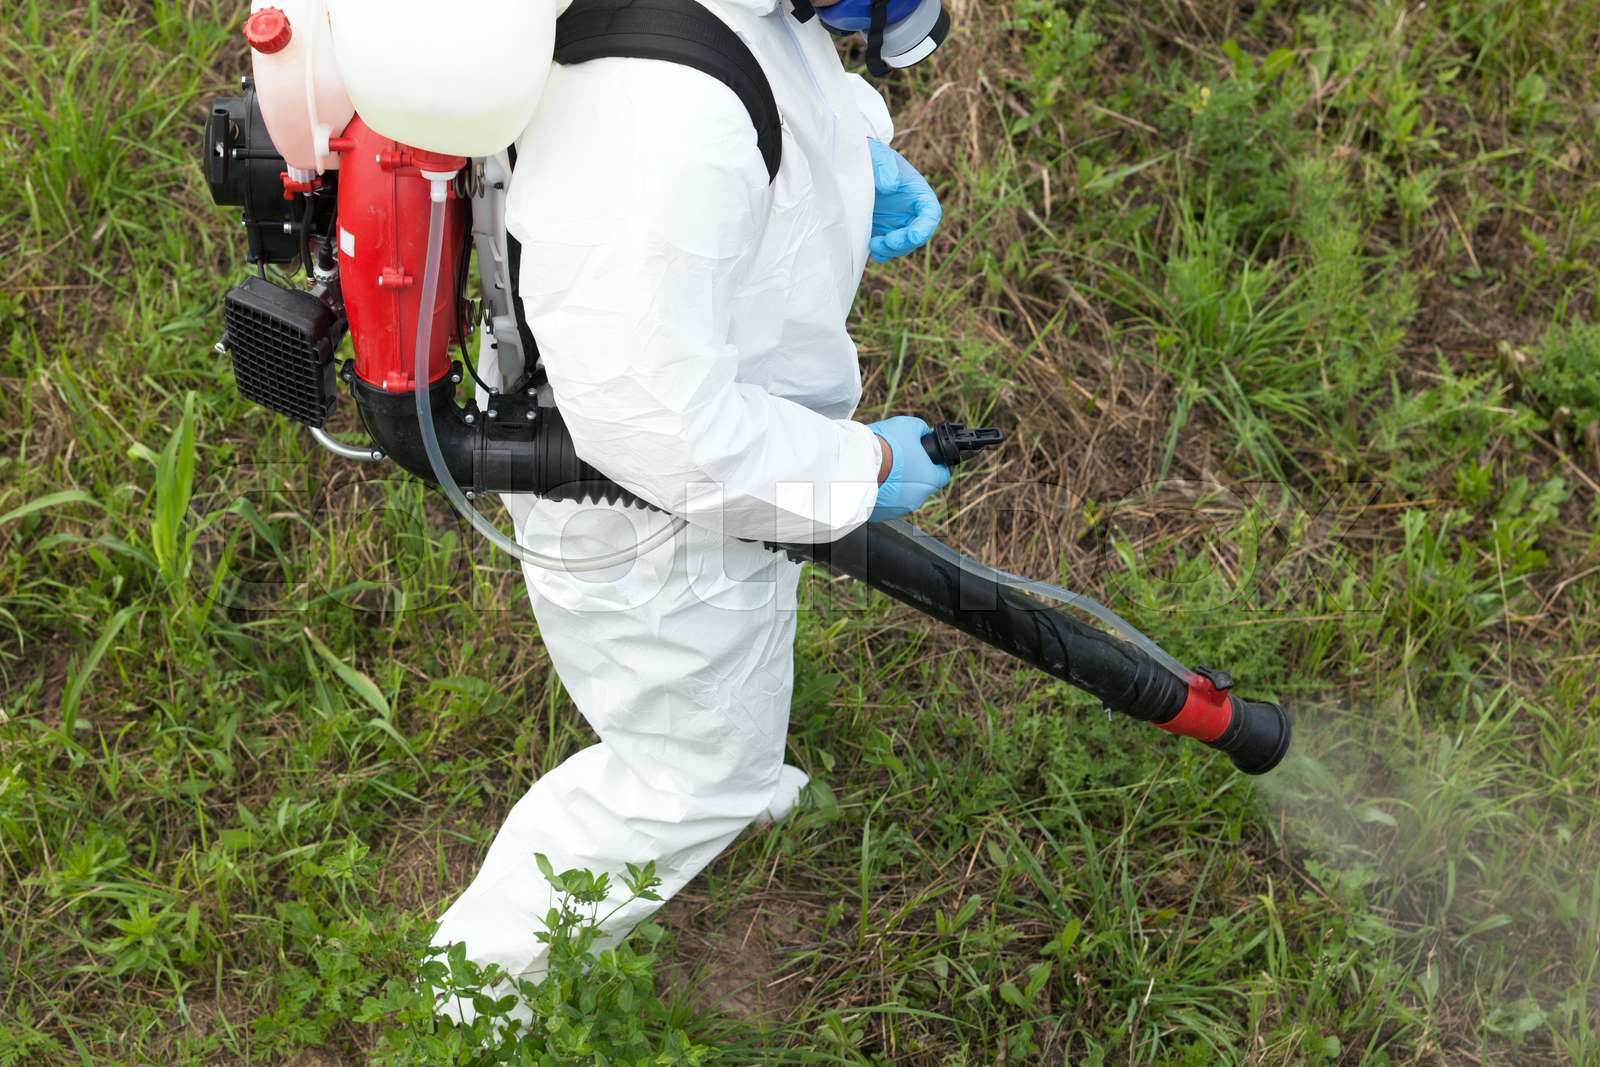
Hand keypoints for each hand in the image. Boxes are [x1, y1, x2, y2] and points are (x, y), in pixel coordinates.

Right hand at [867, 416, 950, 521]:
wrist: (856, 463)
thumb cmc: (884, 446)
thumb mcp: (907, 426)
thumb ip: (920, 430)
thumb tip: (922, 431)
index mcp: (929, 480)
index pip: (941, 474)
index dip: (934, 464)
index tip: (925, 458)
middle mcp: (916, 499)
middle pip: (919, 485)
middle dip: (911, 473)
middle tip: (897, 460)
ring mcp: (898, 509)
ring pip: (901, 495)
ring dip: (894, 484)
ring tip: (881, 469)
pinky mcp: (880, 515)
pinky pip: (884, 503)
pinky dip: (880, 493)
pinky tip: (872, 480)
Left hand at [868, 139, 941, 262]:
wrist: (855, 164)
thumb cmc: (872, 157)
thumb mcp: (878, 156)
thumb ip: (885, 168)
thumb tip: (890, 187)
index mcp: (918, 194)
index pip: (930, 214)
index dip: (925, 228)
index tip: (913, 236)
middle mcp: (911, 213)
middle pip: (917, 236)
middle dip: (903, 243)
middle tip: (885, 242)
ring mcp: (896, 224)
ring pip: (902, 246)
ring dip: (890, 251)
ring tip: (873, 245)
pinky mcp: (881, 231)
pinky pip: (885, 249)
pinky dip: (881, 254)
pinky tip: (870, 252)